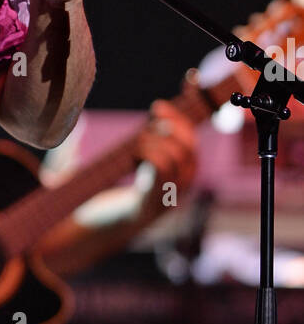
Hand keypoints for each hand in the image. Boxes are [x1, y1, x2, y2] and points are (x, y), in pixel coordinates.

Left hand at [133, 100, 197, 218]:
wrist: (132, 216)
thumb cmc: (144, 182)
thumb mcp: (155, 158)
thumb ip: (160, 136)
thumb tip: (159, 108)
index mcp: (189, 166)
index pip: (191, 138)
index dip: (176, 119)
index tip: (157, 106)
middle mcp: (187, 178)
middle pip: (188, 146)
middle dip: (168, 128)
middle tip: (149, 124)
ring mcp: (174, 189)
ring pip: (174, 154)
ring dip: (153, 141)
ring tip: (139, 143)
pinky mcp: (158, 195)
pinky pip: (161, 167)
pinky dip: (147, 153)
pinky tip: (134, 156)